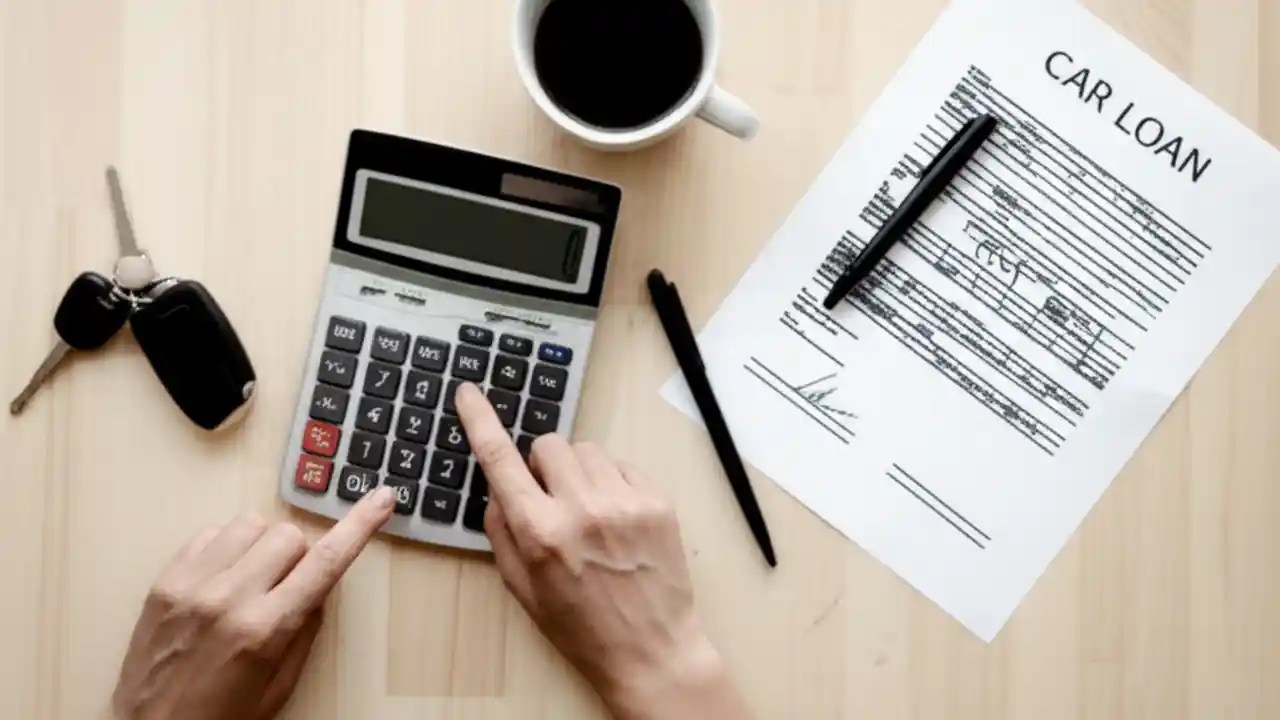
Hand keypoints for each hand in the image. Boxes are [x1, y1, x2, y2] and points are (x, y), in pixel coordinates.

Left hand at [110, 486, 395, 719]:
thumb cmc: (220, 717)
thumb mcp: (279, 685)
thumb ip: (306, 628)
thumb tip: (322, 582)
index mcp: (264, 630)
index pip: (325, 562)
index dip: (360, 526)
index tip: (383, 499)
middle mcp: (228, 598)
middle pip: (289, 535)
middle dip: (299, 556)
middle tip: (288, 588)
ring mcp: (191, 584)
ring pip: (251, 524)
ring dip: (263, 547)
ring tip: (252, 581)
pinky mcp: (164, 580)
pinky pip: (211, 532)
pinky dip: (227, 547)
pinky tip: (224, 578)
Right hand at [456, 384, 750, 719]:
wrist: (651, 649)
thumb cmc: (581, 627)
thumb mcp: (523, 588)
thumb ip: (501, 532)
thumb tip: (497, 490)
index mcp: (539, 532)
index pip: (499, 459)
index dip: (480, 420)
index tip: (469, 393)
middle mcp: (581, 508)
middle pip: (548, 445)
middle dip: (542, 466)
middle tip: (550, 498)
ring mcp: (623, 502)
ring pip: (587, 450)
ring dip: (579, 471)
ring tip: (588, 512)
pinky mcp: (657, 501)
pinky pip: (623, 465)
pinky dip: (613, 482)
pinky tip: (616, 518)